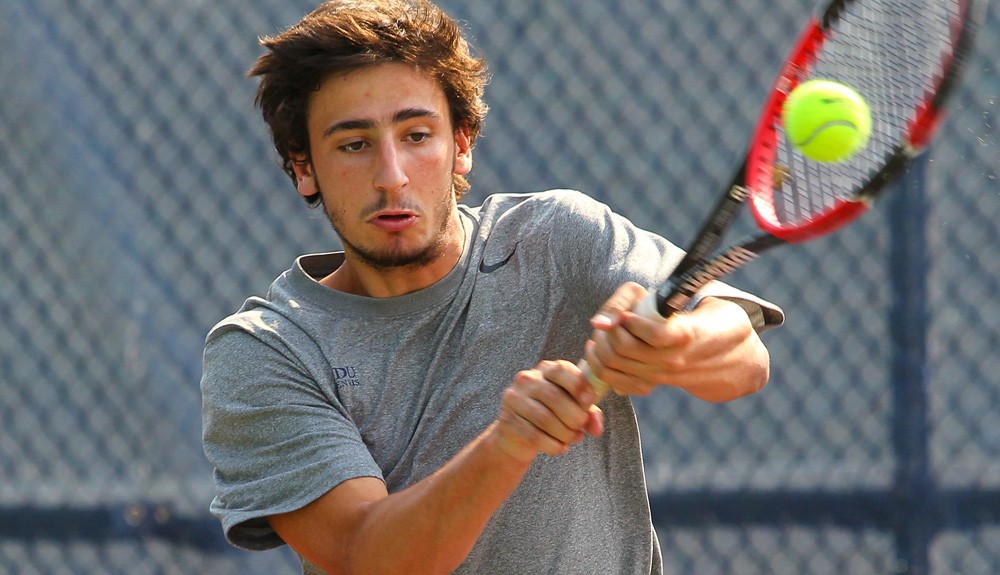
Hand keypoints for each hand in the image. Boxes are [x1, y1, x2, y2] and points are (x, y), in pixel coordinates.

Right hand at [494, 360, 604, 462]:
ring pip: (545, 419)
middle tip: (580, 427)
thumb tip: (596, 427)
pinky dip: (553, 445)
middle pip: (555, 397)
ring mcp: (514, 399)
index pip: (562, 370)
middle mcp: (527, 379)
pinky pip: (534, 436)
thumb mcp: (573, 409)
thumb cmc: (552, 415)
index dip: (579, 385)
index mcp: (546, 370)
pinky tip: (561, 447)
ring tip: (572, 438)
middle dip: (574, 417)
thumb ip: (589, 414)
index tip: (589, 401)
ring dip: (565, 433)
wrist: (519, 436)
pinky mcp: (507, 421)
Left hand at [583, 283, 769, 401]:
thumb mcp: (713, 305)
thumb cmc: (721, 323)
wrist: (738, 361)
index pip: (654, 334)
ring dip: (600, 347)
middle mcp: (673, 359)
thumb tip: (645, 300)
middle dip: (608, 331)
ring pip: (616, 366)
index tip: (626, 312)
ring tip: (599, 332)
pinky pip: (618, 383)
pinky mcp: (654, 384)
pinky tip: (598, 352)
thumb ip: (681, 296)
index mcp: (688, 335)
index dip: (631, 321)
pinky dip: (602, 368)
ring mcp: (662, 375)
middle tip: (606, 320)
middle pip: (624, 349)